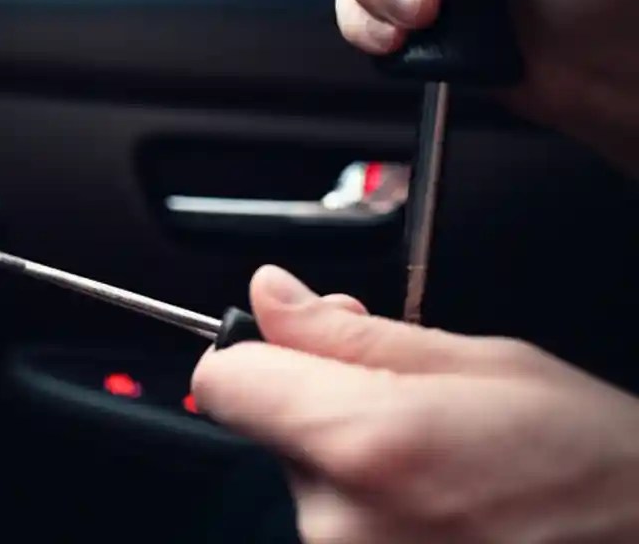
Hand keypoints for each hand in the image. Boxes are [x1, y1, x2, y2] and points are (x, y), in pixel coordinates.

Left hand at [191, 266, 638, 543]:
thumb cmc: (596, 464)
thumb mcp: (480, 362)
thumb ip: (353, 333)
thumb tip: (272, 296)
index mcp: (363, 440)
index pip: (223, 383)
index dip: (251, 355)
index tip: (288, 348)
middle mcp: (338, 520)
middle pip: (269, 430)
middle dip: (322, 405)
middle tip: (413, 409)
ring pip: (306, 482)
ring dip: (354, 464)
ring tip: (446, 467)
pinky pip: (339, 526)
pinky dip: (374, 510)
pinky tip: (443, 507)